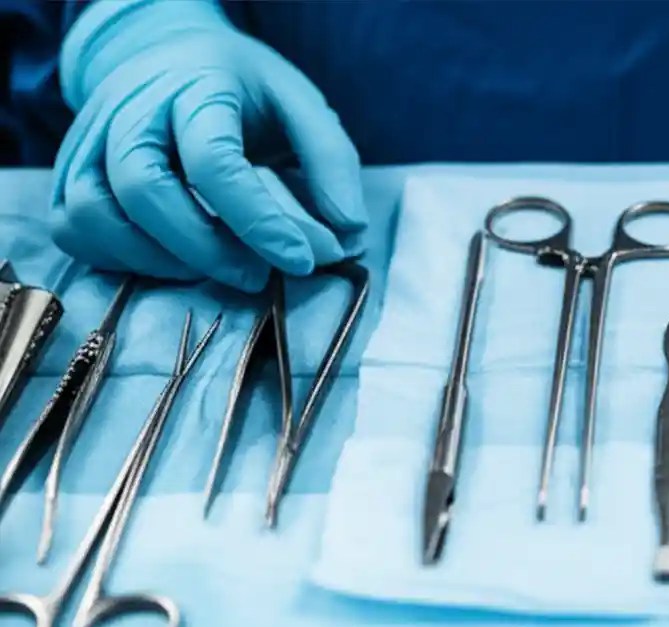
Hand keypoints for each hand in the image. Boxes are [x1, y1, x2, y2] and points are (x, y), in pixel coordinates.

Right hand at [51, 0, 366, 290]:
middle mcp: (131, 110)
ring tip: (215, 270)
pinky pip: (71, 227)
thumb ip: (330, 164)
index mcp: (197, 88)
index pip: (215, 161)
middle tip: (255, 276)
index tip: (302, 261)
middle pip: (143, 189)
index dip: (258, 221)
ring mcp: (90, 141)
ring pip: (94, 212)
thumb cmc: (243, 93)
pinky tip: (170, 262)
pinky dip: (117, 258)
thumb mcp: (300, 107)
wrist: (170, 57)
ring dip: (158, 260)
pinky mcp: (70, 172)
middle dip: (204, 248)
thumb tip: (348, 233)